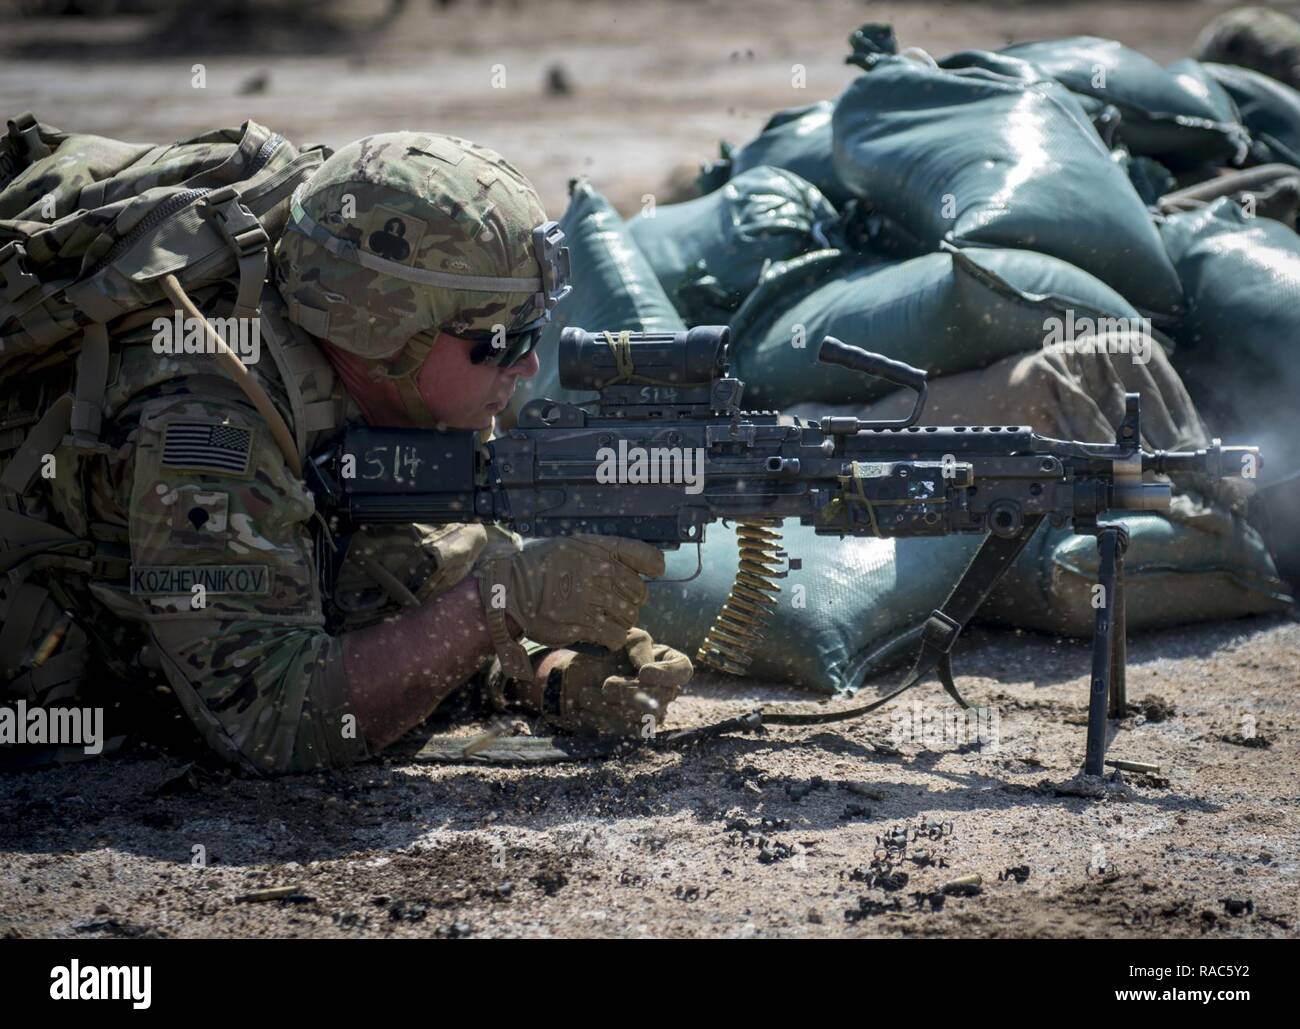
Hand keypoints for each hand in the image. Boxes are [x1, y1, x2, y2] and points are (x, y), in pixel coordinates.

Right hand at [474, 534, 664, 678]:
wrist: (508, 588)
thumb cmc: (544, 566)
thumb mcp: (575, 545)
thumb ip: (610, 552)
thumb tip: (655, 565)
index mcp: (598, 549)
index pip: (646, 558)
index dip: (652, 568)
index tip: (649, 574)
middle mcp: (596, 570)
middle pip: (639, 593)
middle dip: (630, 601)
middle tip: (612, 603)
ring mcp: (588, 597)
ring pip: (629, 616)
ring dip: (620, 620)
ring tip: (602, 617)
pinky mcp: (579, 623)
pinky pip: (615, 635)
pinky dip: (612, 637)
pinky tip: (600, 632)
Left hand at [516, 628, 693, 736]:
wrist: (579, 672)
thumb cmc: (606, 649)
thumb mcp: (622, 637)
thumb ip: (638, 645)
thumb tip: (646, 665)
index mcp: (669, 662)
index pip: (682, 670)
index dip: (667, 674)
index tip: (643, 672)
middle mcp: (667, 689)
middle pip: (662, 697)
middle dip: (631, 692)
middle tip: (606, 685)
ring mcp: (654, 711)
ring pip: (643, 717)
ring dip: (612, 707)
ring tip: (585, 695)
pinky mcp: (636, 727)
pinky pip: (626, 730)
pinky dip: (604, 719)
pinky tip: (584, 710)